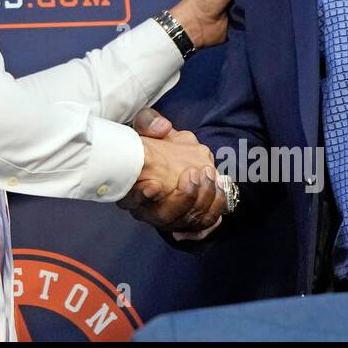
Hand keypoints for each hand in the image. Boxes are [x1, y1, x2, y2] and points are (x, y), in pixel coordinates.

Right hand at [119, 109, 225, 238]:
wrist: (168, 153)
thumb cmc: (152, 140)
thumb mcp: (145, 125)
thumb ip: (148, 122)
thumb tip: (162, 128)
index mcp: (130, 186)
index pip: (131, 200)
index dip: (141, 196)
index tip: (154, 185)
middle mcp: (146, 207)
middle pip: (164, 216)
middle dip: (184, 197)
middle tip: (194, 173)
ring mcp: (167, 215)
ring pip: (185, 221)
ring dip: (201, 201)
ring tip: (208, 175)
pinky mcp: (187, 218)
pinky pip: (202, 225)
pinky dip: (212, 213)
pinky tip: (217, 192)